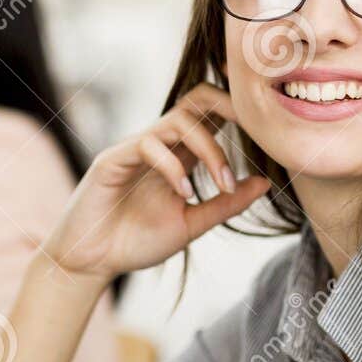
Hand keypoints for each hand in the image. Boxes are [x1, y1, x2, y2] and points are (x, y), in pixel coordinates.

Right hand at [42, 81, 269, 283]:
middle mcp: (159, 144)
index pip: (211, 114)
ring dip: (210, 150)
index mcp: (179, 155)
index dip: (240, 112)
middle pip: (197, 98)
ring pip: (179, 121)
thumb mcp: (191, 225)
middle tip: (256, 130)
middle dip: (229, 105)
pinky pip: (149, 145)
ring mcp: (135, 148)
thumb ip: (225, 204)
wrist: (91, 262)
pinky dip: (174, 168)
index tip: (269, 134)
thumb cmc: (135, 241)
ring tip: (223, 185)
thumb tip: (265, 183)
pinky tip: (184, 194)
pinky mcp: (113, 160)